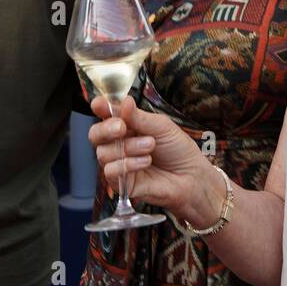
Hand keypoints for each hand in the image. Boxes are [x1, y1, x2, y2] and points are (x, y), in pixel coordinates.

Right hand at [88, 95, 218, 223]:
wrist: (191, 176)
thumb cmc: (178, 149)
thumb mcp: (161, 126)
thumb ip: (139, 117)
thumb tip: (123, 102)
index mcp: (127, 126)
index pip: (106, 116)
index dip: (100, 109)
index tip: (99, 105)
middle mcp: (119, 144)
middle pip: (95, 135)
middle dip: (106, 128)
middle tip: (122, 127)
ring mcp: (119, 164)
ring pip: (103, 153)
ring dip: (128, 147)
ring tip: (150, 146)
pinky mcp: (121, 183)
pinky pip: (110, 171)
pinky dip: (127, 164)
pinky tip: (145, 162)